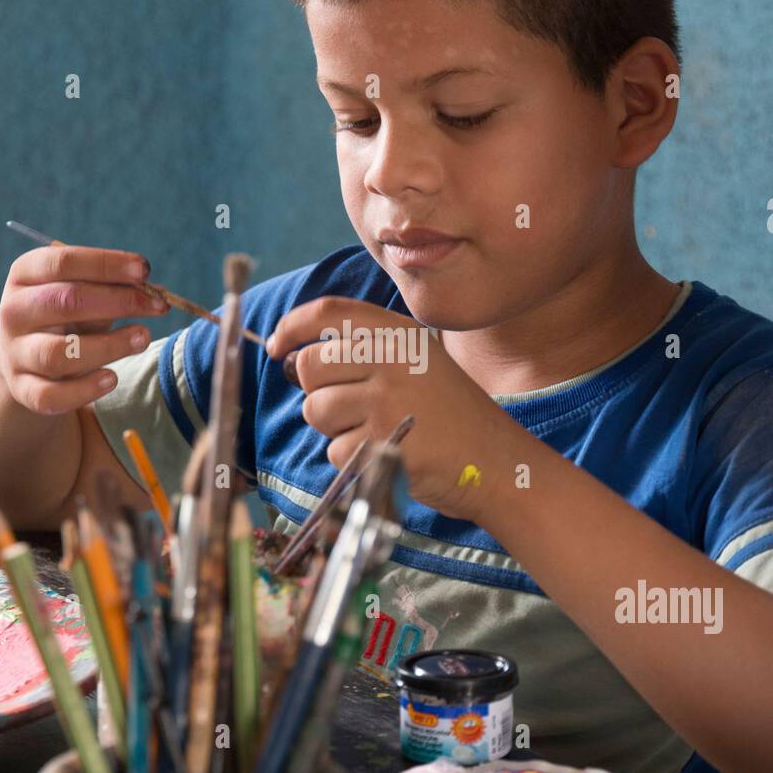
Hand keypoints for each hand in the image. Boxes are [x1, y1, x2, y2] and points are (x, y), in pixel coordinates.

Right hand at [0, 245, 168, 413]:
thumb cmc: (66, 315)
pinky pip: (50, 395)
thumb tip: (151, 289)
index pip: (63, 262)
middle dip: (118, 301)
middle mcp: (14, 311)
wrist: (28, 357)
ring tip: (143, 338)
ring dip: (108, 346)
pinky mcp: (23, 389)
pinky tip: (112, 379)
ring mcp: (15, 352)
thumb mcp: (82, 291)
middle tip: (157, 305)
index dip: (106, 264)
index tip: (144, 270)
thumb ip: (110, 286)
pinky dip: (84, 390)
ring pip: (58, 353)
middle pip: (64, 302)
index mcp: (25, 275)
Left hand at [266, 296, 517, 519]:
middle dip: (318, 391)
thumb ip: (363, 351)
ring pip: (316, 411)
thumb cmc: (450, 414)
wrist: (495, 460)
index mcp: (399, 333)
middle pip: (311, 366)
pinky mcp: (382, 443)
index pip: (329, 312)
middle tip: (352, 407)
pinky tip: (385, 453)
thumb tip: (293, 360)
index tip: (277, 346)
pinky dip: (351, 459)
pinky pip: (334, 450)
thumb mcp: (418, 362)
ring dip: (334, 428)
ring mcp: (387, 401)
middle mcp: (391, 359)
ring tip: (376, 430)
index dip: (292, 327)